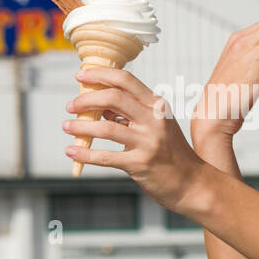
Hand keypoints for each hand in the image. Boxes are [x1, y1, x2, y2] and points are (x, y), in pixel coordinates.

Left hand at [63, 66, 207, 214]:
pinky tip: (71, 151)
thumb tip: (98, 104)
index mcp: (157, 106)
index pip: (125, 80)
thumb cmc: (170, 153)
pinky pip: (105, 157)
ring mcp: (147, 142)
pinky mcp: (139, 164)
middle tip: (70, 106)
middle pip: (113, 98)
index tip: (81, 75)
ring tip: (67, 127)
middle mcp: (154, 120)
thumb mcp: (156, 126)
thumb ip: (130, 113)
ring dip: (80, 126)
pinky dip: (84, 154)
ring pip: (105, 127)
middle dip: (86, 99)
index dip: (100, 74)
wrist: (191, 183)